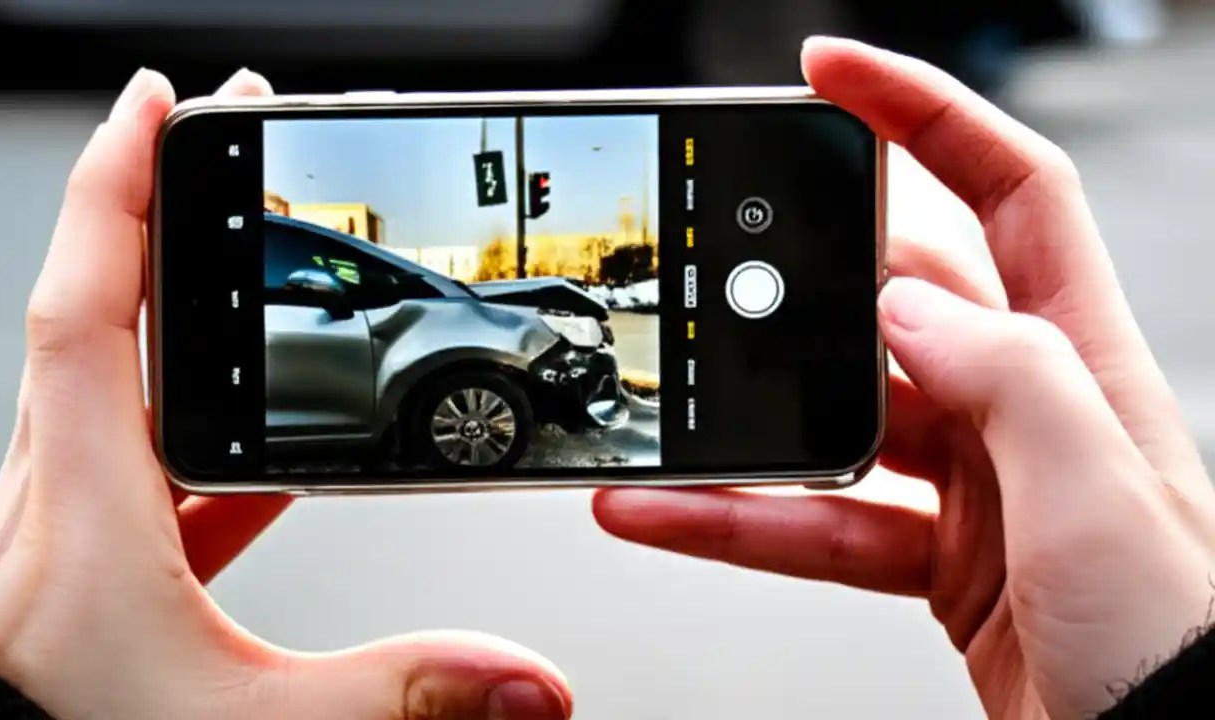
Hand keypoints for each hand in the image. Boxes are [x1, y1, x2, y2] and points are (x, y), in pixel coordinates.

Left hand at [0, 69, 571, 719]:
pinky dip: (187, 433)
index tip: (155, 109)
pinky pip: (129, 472)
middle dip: (159, 218)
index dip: (119, 198)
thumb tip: (526, 679)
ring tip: (239, 268)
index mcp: (82, 533)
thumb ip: (401, 694)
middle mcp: (50, 522)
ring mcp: (56, 551)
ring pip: (104, 392)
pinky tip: (255, 457)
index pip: (88, 317)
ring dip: (170, 315)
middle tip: (224, 153)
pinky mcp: (75, 585)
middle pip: (94, 324)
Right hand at [593, 37, 1214, 719]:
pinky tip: (679, 515)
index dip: (925, 112)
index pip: (1008, 191)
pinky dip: (743, 520)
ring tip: (670, 422)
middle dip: (800, 277)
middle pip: (893, 297)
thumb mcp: (1102, 496)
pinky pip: (818, 521)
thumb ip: (1008, 381)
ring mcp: (972, 483)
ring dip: (744, 428)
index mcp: (1078, 361)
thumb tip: (905, 306)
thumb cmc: (1180, 649)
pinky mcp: (930, 554)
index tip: (832, 74)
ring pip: (833, 424)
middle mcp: (1023, 407)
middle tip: (717, 266)